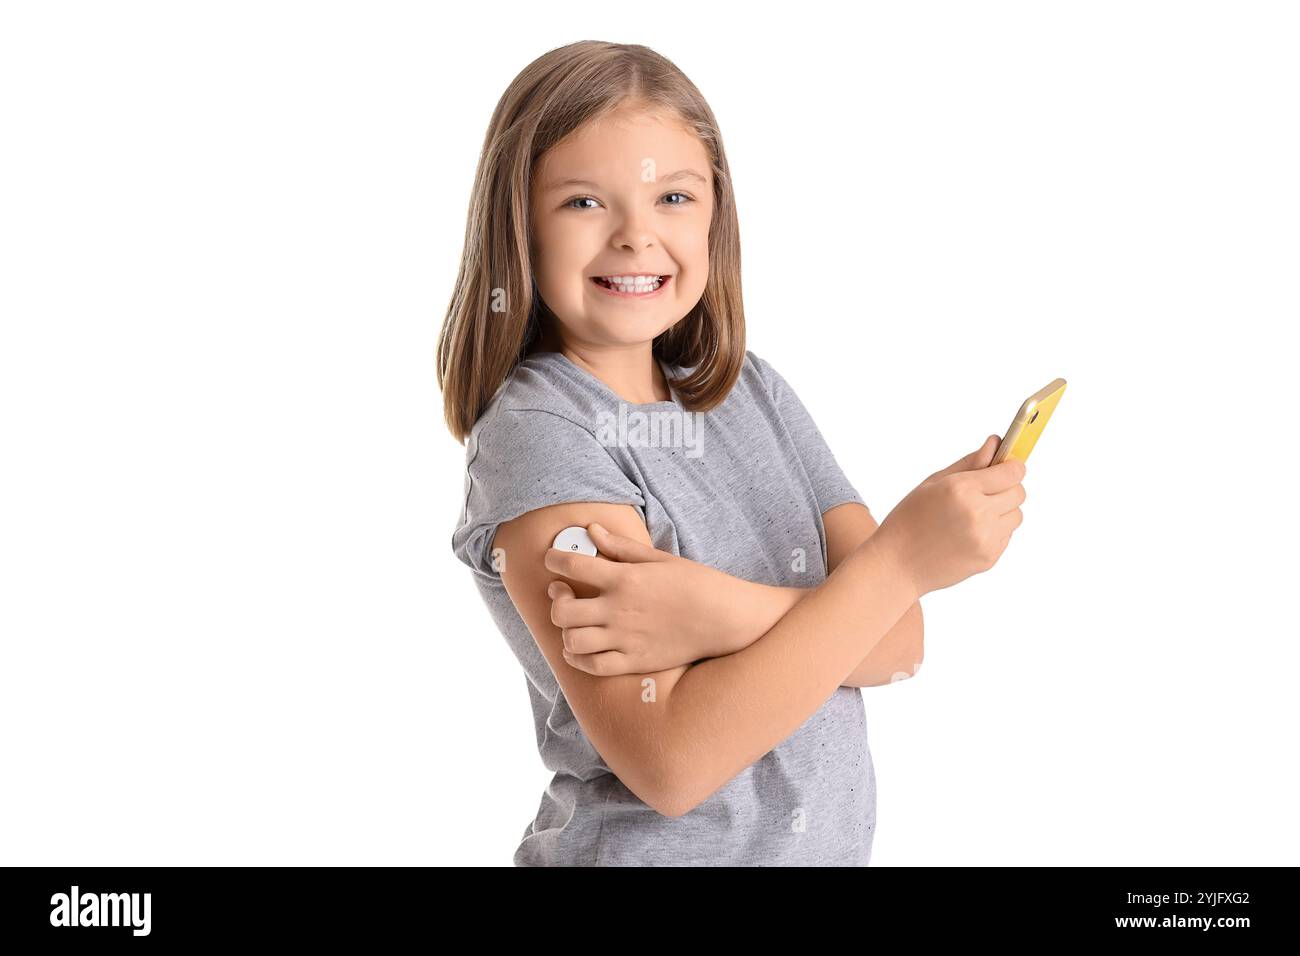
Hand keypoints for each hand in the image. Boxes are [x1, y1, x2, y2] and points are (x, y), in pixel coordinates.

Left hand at [542, 523, 760, 675]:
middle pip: (563, 610)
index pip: (573, 566)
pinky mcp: (634, 662)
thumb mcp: (658, 558)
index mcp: (625, 578)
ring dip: (565, 631)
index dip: (554, 559)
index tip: (552, 559)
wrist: (725, 618)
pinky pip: (593, 666)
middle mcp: (619, 610)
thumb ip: (620, 546)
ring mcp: (625, 639)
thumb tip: (592, 530)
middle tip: (560, 592)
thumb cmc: (695, 583)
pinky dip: (578, 659)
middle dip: (555, 599)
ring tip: (572, 622)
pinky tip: (579, 649)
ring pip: (573, 642)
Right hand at [872, 435, 1026, 596]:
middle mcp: (977, 513)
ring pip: (1016, 515)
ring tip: (974, 515)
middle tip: (986, 491)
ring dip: (1003, 511)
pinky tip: (969, 533)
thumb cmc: (908, 520)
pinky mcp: (988, 558)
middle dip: (1007, 488)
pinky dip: (994, 531)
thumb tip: (995, 443)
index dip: (1011, 467)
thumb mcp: (933, 483)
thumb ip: (969, 463)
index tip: (1006, 467)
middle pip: (1019, 492)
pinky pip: (1006, 536)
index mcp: (961, 489)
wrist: (897, 565)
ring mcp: (985, 538)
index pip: (1012, 472)